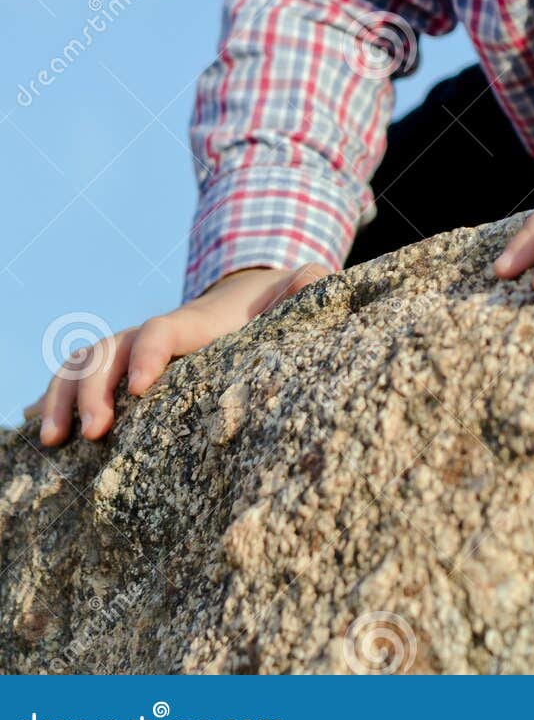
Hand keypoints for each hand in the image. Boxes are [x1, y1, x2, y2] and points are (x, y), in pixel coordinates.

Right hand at [21, 261, 334, 446]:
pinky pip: (76, 380)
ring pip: (83, 362)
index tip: (142, 390)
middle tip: (94, 433)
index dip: (150, 353)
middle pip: (110, 348)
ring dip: (62, 396)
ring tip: (51, 442)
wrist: (248, 300)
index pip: (164, 329)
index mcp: (196, 324)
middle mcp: (154, 335)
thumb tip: (316, 277)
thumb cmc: (275, 310)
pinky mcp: (121, 374)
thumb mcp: (298, 296)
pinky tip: (31, 430)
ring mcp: (133, 352)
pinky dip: (51, 400)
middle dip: (93, 388)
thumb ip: (308, 288)